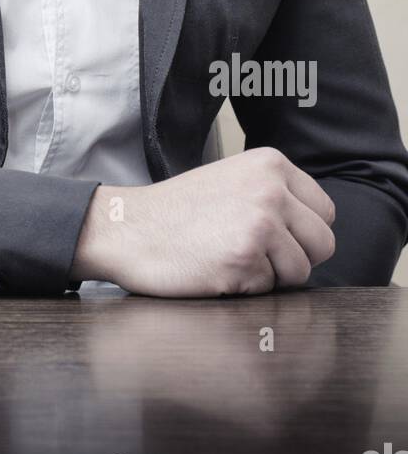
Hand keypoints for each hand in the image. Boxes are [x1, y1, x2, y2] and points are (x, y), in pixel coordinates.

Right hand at [70, 148, 335, 295]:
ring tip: (229, 258)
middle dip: (295, 258)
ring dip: (269, 276)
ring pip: (300, 272)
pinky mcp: (245, 258)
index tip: (273, 236)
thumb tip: (314, 231)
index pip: (324, 212)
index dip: (302, 233)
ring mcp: (260, 223)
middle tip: (254, 254)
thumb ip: (275, 194)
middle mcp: (271, 189)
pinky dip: (246, 288)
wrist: (129, 228)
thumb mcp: (233, 180)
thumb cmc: (177, 211)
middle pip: (322, 244)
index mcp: (271, 164)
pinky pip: (269, 289)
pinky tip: (215, 269)